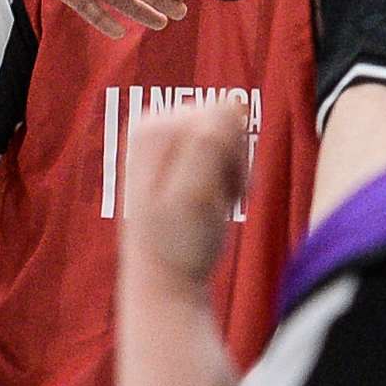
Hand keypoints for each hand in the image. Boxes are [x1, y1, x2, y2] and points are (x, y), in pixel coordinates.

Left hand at [121, 95, 255, 284]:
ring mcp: (164, 140)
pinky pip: (226, 153)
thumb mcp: (194, 195)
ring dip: (232, 172)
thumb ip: (208, 145)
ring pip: (230, 138)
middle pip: (227, 121)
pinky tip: (210, 203)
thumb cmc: (178, 243)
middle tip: (214, 200)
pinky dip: (227, 178)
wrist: (164, 280)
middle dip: (232, 161)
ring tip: (211, 204)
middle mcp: (153, 126)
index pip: (223, 113)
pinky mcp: (177, 155)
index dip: (232, 152)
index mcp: (152, 128)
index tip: (214, 187)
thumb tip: (223, 106)